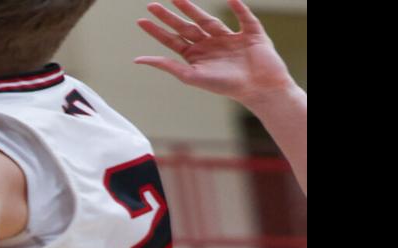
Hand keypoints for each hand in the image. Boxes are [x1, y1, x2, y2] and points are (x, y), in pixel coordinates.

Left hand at [134, 0, 295, 104]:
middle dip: (170, 16)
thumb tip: (137, 60)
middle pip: (186, 27)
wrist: (259, 89)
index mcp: (197, 57)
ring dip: (192, 8)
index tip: (141, 20)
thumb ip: (167, 66)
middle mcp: (211, 45)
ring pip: (209, 19)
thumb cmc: (226, 86)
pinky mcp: (250, 33)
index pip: (173, 40)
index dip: (157, 30)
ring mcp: (229, 38)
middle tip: (152, 4)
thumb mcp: (191, 76)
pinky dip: (238, 6)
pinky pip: (243, 16)